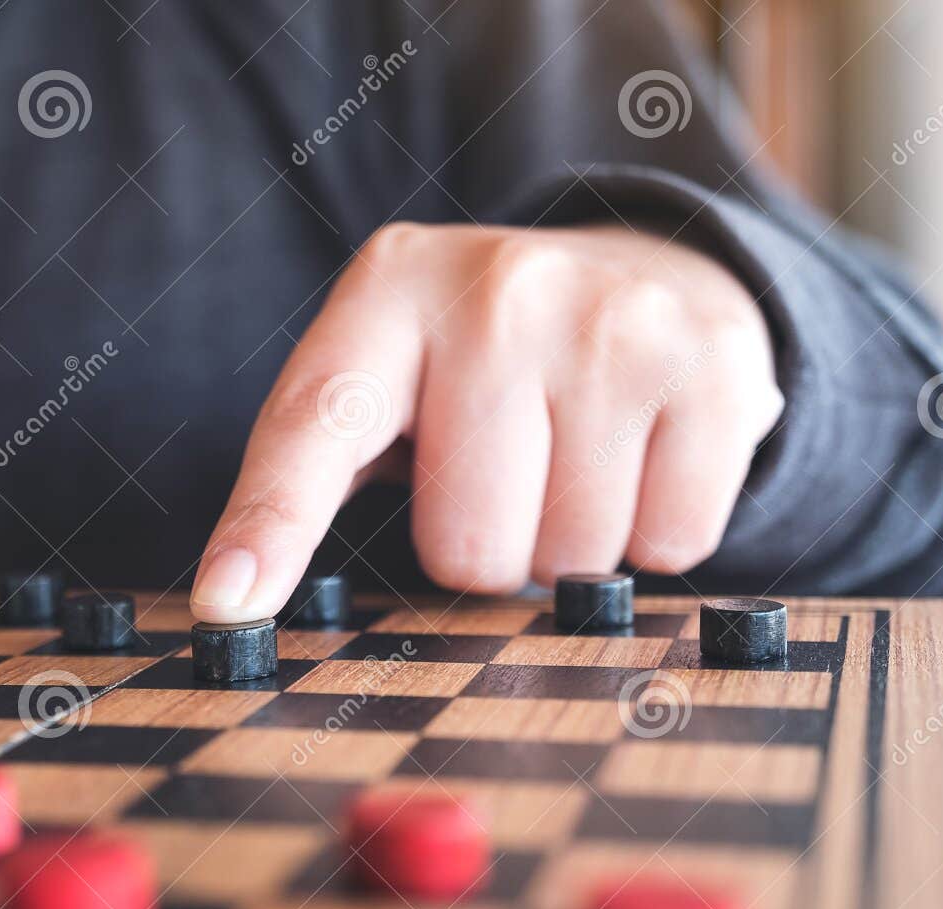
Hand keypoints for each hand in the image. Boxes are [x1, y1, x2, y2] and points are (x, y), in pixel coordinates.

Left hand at [189, 223, 781, 621]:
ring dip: (571, 542)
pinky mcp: (713, 363)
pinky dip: (656, 534)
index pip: (313, 430)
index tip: (229, 605)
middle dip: (487, 548)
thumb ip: (305, 475)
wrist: (645, 270)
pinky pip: (670, 544)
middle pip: (468, 548)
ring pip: (574, 557)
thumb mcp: (384, 377)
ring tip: (576, 456)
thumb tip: (230, 601)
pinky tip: (641, 458)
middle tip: (506, 476)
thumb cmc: (480, 360)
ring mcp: (613, 321)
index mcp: (386, 295)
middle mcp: (496, 293)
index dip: (269, 530)